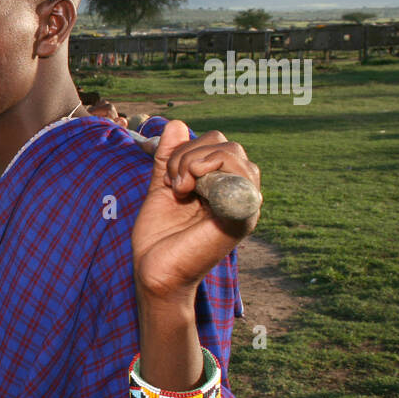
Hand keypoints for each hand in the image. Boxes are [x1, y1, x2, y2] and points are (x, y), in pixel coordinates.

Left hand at [132, 120, 260, 300]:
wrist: (156, 273)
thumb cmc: (159, 238)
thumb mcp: (162, 188)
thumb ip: (169, 158)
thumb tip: (178, 124)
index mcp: (221, 187)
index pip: (216, 144)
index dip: (185, 150)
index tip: (168, 180)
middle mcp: (237, 192)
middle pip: (226, 143)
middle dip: (188, 154)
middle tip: (173, 184)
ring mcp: (243, 203)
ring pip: (232, 151)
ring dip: (194, 161)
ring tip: (180, 189)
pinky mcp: (242, 214)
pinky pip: (242, 172)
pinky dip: (210, 168)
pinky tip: (191, 191)